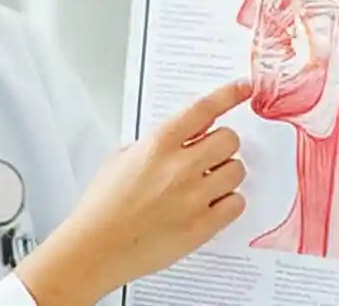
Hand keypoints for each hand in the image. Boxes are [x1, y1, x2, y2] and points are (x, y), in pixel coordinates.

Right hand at [16, 79, 252, 304]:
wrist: (94, 249)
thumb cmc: (102, 207)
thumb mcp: (120, 159)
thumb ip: (156, 144)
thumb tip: (185, 136)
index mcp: (157, 145)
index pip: (203, 109)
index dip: (228, 95)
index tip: (244, 88)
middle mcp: (179, 167)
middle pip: (230, 139)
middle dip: (223, 144)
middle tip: (211, 155)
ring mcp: (193, 198)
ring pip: (237, 170)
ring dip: (225, 174)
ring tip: (206, 185)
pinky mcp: (202, 227)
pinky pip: (236, 203)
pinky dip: (228, 202)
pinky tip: (210, 206)